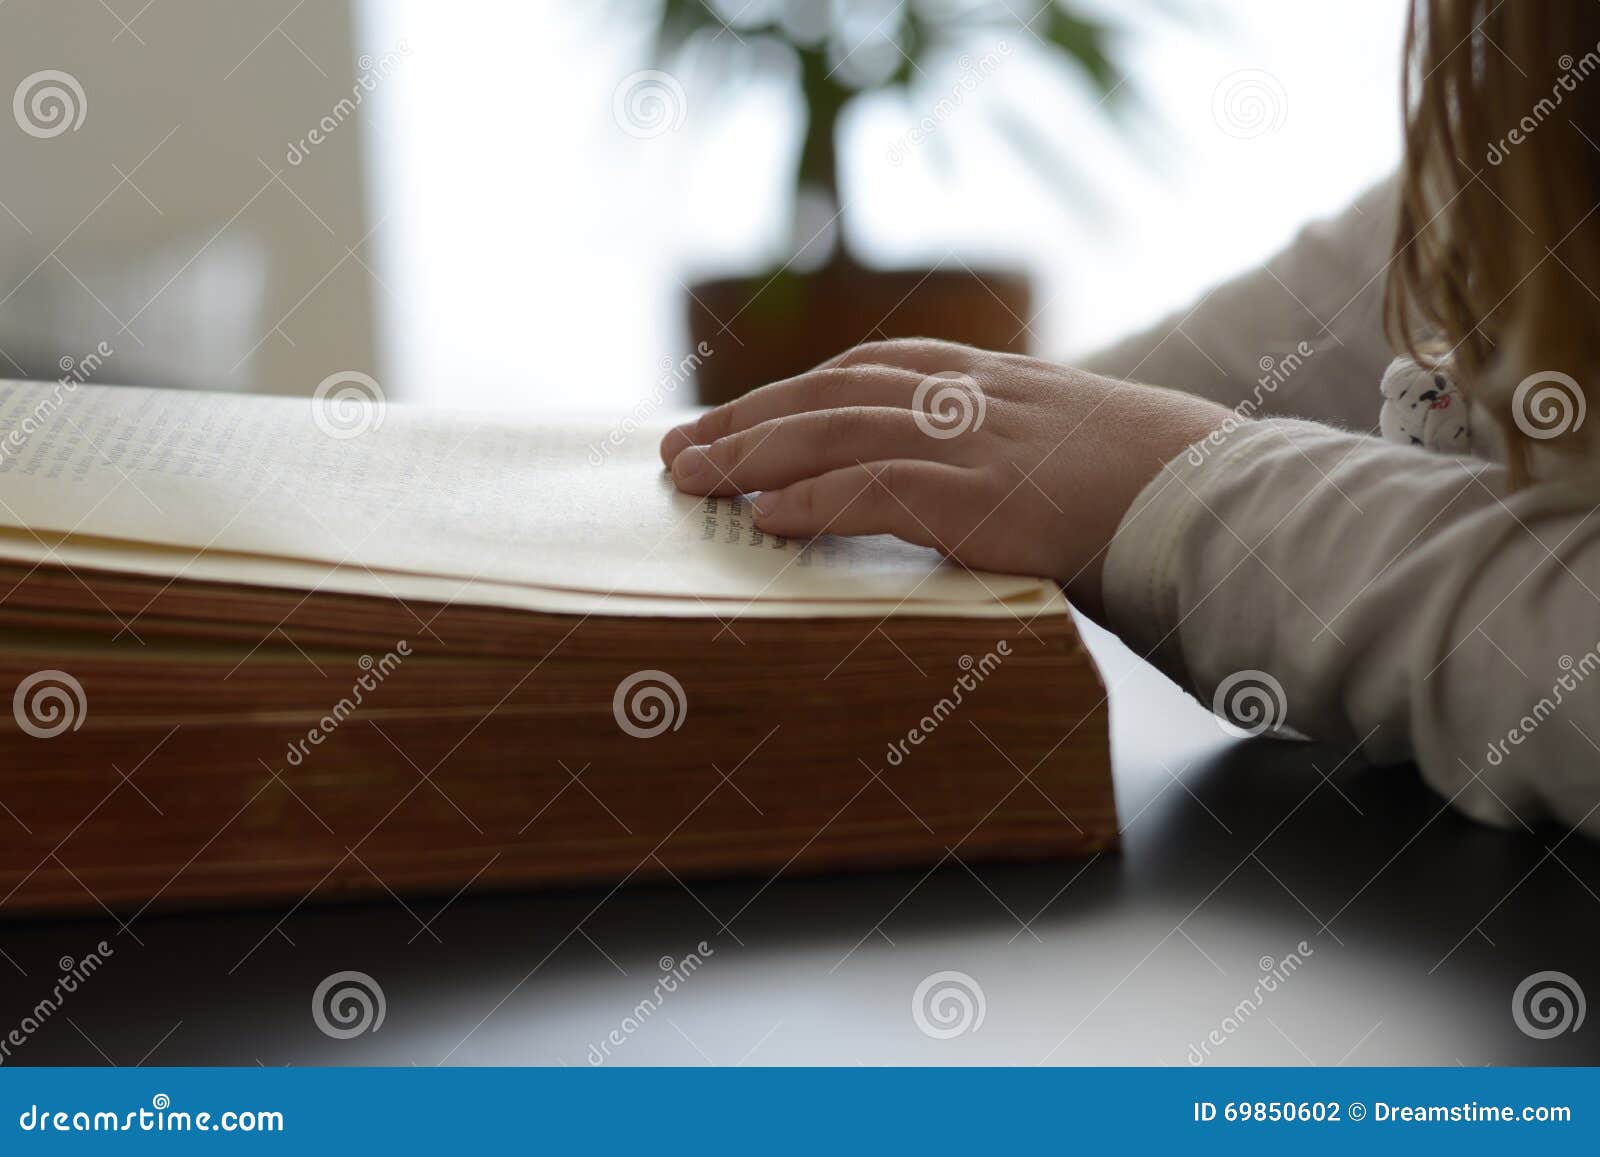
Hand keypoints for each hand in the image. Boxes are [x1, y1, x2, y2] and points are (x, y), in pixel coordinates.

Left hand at [659, 339, 1233, 620]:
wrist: (1211, 497)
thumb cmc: (1149, 483)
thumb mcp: (1066, 439)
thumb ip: (1005, 444)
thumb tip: (964, 483)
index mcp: (985, 378)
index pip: (864, 372)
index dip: (790, 393)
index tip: (738, 415)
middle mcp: (965, 395)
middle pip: (826, 393)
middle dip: (745, 419)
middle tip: (680, 445)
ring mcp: (967, 440)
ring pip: (831, 432)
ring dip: (750, 456)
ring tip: (692, 478)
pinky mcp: (974, 494)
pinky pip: (870, 489)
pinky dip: (809, 499)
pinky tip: (763, 516)